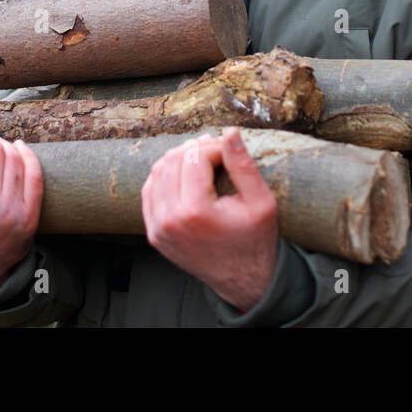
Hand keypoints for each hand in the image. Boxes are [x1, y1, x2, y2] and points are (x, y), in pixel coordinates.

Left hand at [140, 126, 278, 311]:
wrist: (243, 280)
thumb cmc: (255, 239)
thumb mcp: (261, 202)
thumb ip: (243, 165)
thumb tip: (230, 131)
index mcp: (196, 212)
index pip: (196, 156)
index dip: (215, 147)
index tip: (230, 152)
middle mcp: (170, 220)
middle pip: (174, 160)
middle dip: (197, 149)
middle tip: (218, 152)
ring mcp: (157, 228)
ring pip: (158, 171)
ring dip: (180, 159)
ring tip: (203, 160)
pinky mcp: (153, 232)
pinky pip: (149, 190)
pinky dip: (165, 175)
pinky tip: (185, 174)